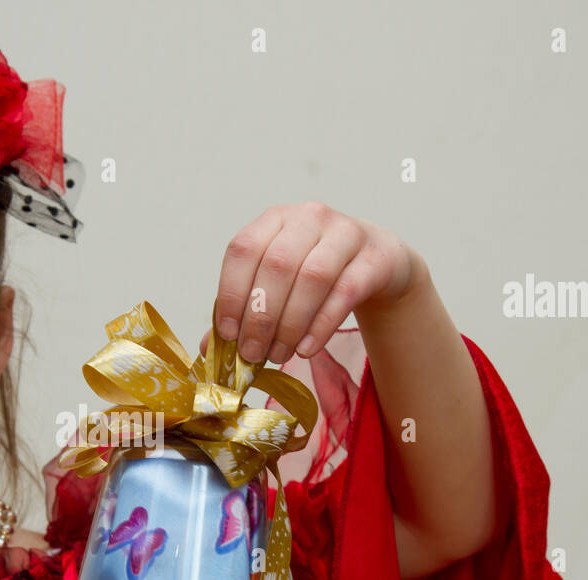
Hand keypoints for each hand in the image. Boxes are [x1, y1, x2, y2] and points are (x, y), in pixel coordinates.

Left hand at [214, 202, 428, 364]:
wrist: (377, 264)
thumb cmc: (316, 276)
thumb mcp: (278, 284)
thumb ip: (246, 310)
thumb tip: (210, 350)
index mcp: (275, 219)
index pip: (244, 249)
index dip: (232, 293)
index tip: (228, 334)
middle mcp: (309, 217)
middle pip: (277, 265)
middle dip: (261, 317)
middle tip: (253, 353)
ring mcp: (345, 233)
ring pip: (312, 277)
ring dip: (290, 323)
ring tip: (279, 355)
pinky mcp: (374, 258)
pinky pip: (345, 293)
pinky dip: (321, 326)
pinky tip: (305, 350)